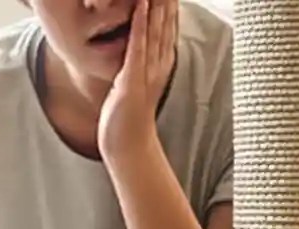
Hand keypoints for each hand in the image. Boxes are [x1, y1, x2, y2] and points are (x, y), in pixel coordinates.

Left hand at [99, 0, 177, 162]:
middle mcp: (158, 66)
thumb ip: (138, 64)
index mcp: (160, 65)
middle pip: (166, 24)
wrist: (128, 145)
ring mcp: (147, 72)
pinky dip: (139, 24)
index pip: (168, 28)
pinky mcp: (132, 79)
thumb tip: (136, 49)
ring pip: (155, 30)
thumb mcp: (135, 83)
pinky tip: (141, 5)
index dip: (170, 6)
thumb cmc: (128, 116)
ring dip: (157, 4)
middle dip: (168, 0)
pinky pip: (137, 47)